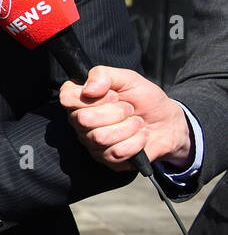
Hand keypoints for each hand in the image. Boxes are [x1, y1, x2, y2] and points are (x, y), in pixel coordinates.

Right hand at [58, 65, 191, 170]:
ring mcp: (92, 142)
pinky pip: (115, 153)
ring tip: (137, 122)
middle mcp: (80, 122)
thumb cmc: (145, 99)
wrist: (168, 123)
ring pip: (100, 138)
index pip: (66, 98)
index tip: (113, 95)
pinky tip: (140, 136)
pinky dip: (136, 142)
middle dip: (116, 112)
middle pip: (83, 120)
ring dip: (128, 128)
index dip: (92, 97)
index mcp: (82, 99)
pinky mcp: (106, 159)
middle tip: (129, 109)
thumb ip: (103, 75)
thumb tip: (88, 89)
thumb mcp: (128, 79)